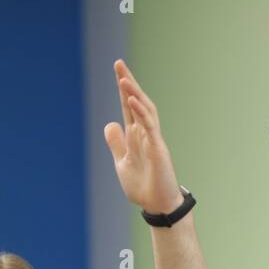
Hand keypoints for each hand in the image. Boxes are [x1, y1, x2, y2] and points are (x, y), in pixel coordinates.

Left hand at [103, 59, 182, 213]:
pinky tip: (131, 100)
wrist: (157, 205)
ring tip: (123, 78)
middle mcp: (145, 133)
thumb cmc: (143, 186)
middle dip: (128, 83)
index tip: (117, 70)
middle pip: (137, 102)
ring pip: (145, 110)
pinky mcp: (158, 148)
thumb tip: (110, 123)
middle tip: (118, 63)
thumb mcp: (122, 163)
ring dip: (134, 93)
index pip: (128, 107)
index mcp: (136, 136)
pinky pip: (149, 126)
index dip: (123, 89)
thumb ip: (117, 144)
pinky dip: (141, 112)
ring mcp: (153, 139)